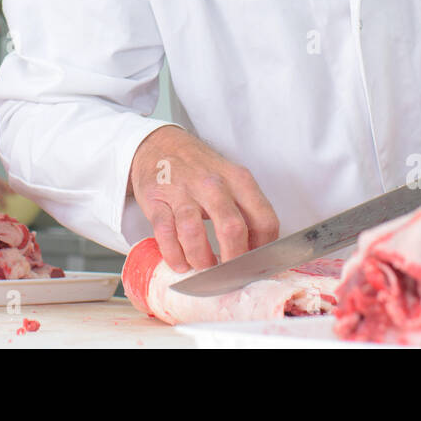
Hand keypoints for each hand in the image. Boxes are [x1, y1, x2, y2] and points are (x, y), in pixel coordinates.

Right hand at [128, 125, 279, 272]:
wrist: (160, 145)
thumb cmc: (200, 170)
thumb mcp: (230, 179)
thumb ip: (246, 210)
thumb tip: (258, 253)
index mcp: (239, 180)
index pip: (264, 220)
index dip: (263, 249)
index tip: (255, 265)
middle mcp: (213, 184)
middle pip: (232, 229)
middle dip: (233, 261)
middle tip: (230, 275)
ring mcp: (183, 190)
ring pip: (194, 232)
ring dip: (201, 259)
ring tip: (203, 269)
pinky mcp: (157, 199)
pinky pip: (165, 232)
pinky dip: (173, 254)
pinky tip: (180, 263)